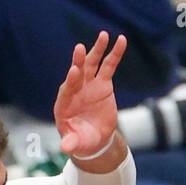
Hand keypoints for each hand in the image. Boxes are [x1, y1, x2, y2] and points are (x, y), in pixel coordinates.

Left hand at [54, 32, 126, 157]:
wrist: (94, 138)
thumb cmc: (82, 141)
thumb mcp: (77, 143)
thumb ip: (71, 143)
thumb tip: (65, 149)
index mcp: (64, 104)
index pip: (66, 90)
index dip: (70, 81)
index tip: (74, 71)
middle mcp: (75, 90)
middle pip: (77, 73)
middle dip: (78, 61)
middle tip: (79, 48)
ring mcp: (89, 84)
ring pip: (92, 64)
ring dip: (97, 50)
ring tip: (104, 35)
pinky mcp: (102, 83)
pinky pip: (109, 66)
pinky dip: (114, 54)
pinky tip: (121, 41)